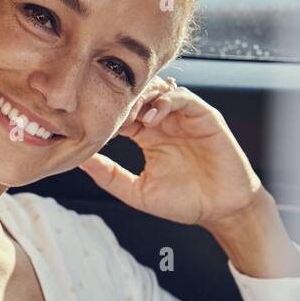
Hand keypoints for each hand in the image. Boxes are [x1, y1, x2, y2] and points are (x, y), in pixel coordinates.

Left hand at [77, 78, 265, 228]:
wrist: (220, 210)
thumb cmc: (184, 202)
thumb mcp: (137, 192)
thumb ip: (109, 176)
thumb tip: (79, 161)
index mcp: (147, 136)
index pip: (122, 113)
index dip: (106, 115)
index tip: (89, 124)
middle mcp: (165, 122)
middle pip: (138, 95)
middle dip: (121, 101)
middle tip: (107, 113)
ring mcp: (184, 117)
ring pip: (158, 90)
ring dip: (141, 98)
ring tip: (129, 116)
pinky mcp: (204, 116)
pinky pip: (183, 97)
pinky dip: (165, 101)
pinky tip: (151, 117)